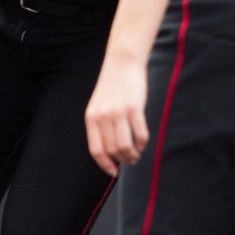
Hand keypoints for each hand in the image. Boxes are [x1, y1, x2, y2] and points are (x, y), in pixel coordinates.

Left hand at [85, 56, 149, 175]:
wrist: (123, 62)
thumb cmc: (112, 86)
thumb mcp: (99, 105)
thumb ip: (101, 125)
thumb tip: (110, 151)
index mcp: (91, 117)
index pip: (96, 150)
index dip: (104, 165)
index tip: (113, 172)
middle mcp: (103, 116)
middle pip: (112, 150)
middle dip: (122, 160)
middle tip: (130, 160)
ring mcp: (118, 112)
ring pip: (125, 146)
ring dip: (133, 154)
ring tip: (137, 153)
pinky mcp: (135, 108)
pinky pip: (140, 134)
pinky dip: (143, 143)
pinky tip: (143, 142)